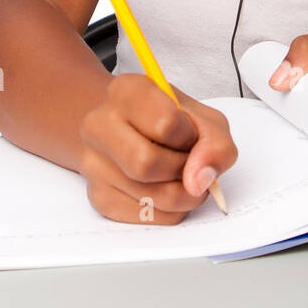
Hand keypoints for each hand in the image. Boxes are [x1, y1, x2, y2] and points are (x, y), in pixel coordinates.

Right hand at [79, 73, 237, 224]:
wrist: (131, 130)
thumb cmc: (169, 120)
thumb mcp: (203, 118)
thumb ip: (215, 143)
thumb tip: (199, 181)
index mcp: (126, 91)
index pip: (165, 123)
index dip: (189, 137)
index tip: (190, 136)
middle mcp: (99, 124)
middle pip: (147, 164)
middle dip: (182, 171)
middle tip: (189, 163)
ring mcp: (93, 162)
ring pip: (148, 197)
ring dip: (181, 194)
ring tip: (181, 177)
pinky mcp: (98, 195)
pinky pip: (145, 217)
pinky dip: (169, 210)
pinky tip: (166, 189)